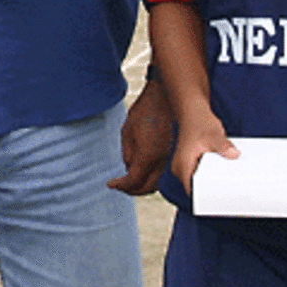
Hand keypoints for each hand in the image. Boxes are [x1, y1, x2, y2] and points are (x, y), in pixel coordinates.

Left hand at [109, 80, 173, 195]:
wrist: (166, 96)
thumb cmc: (145, 110)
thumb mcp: (128, 130)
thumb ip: (127, 153)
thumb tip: (129, 169)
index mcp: (148, 155)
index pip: (133, 180)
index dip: (120, 185)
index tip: (110, 184)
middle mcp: (163, 161)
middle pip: (147, 187)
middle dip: (131, 190)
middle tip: (120, 186)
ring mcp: (172, 158)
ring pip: (158, 184)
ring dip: (144, 187)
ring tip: (131, 182)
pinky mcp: (176, 155)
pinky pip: (165, 175)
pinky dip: (154, 179)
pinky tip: (145, 174)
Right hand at [172, 111, 237, 195]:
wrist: (192, 110)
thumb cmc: (198, 121)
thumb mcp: (213, 134)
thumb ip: (223, 145)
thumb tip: (234, 155)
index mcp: (182, 166)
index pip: (193, 193)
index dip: (206, 201)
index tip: (221, 206)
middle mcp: (181, 169)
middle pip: (197, 191)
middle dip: (212, 195)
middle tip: (231, 200)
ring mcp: (185, 167)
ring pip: (199, 184)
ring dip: (212, 186)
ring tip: (229, 189)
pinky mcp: (191, 163)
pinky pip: (201, 176)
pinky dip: (211, 177)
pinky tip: (224, 177)